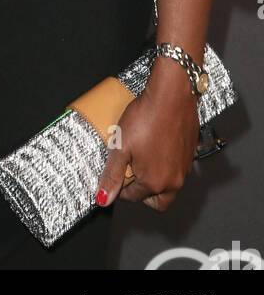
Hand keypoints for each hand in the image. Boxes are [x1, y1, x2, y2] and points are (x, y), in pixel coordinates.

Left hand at [96, 58, 200, 210]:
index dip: (121, 187)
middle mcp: (175, 180)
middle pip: (157, 200)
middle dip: (143, 193)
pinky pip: (178, 167)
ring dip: (155, 177)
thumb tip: (103, 198)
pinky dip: (166, 164)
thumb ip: (112, 175)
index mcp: (155, 182)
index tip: (116, 174)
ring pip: (169, 184)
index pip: (133, 197)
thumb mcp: (120, 146)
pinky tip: (156, 145)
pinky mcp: (191, 152)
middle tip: (130, 174)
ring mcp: (185, 167)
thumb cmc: (146, 117)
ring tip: (141, 156)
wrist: (171, 94)